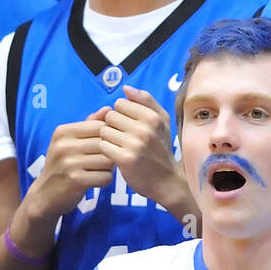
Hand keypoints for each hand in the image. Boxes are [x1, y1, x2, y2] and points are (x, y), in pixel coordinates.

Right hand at [27, 108, 115, 219]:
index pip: (100, 126)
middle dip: (110, 153)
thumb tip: (109, 109)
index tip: (105, 147)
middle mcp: (64, 145)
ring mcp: (69, 163)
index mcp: (63, 132)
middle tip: (104, 161)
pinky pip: (105, 177)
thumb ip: (89, 125)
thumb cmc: (62, 165)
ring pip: (108, 161)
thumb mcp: (70, 141)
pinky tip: (95, 181)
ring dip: (108, 168)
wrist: (44, 195)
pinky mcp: (76, 181)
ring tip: (99, 170)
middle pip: (106, 144)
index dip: (109, 137)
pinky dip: (104, 180)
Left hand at [99, 87, 183, 206]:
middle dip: (113, 126)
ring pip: (104, 131)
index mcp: (153, 117)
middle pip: (110, 116)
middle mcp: (145, 129)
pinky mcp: (125, 159)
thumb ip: (146, 101)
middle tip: (123, 137)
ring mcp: (135, 145)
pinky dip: (107, 151)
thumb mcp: (162, 122)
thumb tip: (126, 88)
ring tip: (120, 146)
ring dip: (109, 139)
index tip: (129, 125)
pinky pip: (103, 146)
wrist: (166, 181)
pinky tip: (116, 156)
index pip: (120, 103)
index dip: (122, 114)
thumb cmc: (161, 149)